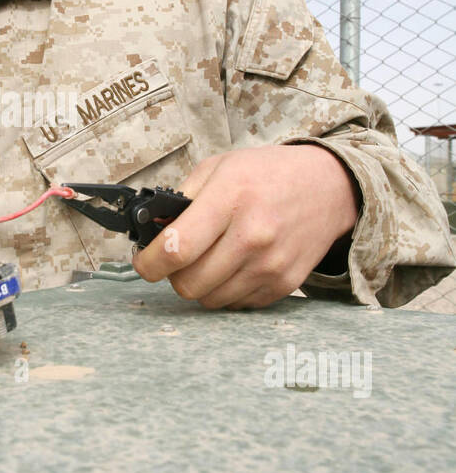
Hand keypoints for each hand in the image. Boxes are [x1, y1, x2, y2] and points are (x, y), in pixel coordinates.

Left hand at [131, 144, 358, 309]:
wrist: (329, 187)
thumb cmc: (268, 174)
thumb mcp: (220, 167)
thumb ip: (181, 199)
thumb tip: (149, 230)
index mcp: (231, 198)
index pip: (177, 248)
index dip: (149, 262)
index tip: (143, 260)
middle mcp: (253, 235)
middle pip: (189, 283)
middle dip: (172, 275)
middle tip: (176, 258)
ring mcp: (270, 264)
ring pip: (209, 300)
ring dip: (199, 284)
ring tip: (207, 259)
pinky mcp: (284, 284)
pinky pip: (236, 304)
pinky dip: (225, 290)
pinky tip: (232, 266)